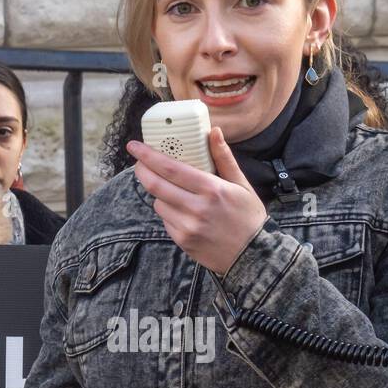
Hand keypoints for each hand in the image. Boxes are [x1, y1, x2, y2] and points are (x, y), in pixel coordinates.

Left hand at [126, 126, 266, 274]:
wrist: (253, 256)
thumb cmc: (248, 217)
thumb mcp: (242, 185)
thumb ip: (224, 158)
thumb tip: (214, 131)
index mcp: (211, 189)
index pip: (170, 168)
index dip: (148, 155)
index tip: (135, 146)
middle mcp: (197, 208)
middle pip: (155, 185)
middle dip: (142, 170)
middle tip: (139, 162)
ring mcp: (188, 227)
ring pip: (158, 203)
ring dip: (159, 193)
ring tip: (172, 190)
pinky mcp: (183, 241)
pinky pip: (165, 220)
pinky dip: (168, 211)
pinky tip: (183, 210)